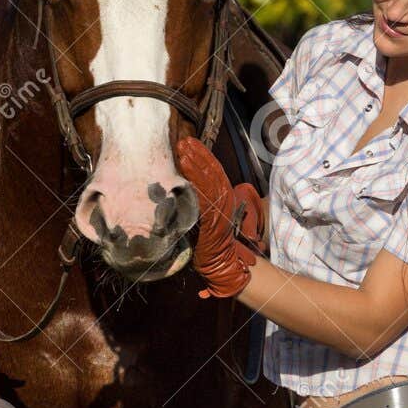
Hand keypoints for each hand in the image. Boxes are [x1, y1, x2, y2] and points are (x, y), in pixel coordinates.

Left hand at [177, 137, 264, 298]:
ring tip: (183, 151)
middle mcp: (225, 201)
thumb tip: (181, 189)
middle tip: (183, 141)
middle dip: (198, 155)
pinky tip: (186, 173)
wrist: (226, 267)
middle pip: (212, 172)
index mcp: (223, 198)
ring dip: (196, 165)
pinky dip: (196, 185)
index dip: (202, 156)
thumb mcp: (204, 219)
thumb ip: (199, 204)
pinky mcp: (215, 222)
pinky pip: (205, 200)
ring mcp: (222, 212)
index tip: (188, 143)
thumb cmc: (212, 245)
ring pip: (210, 182)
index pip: (214, 172)